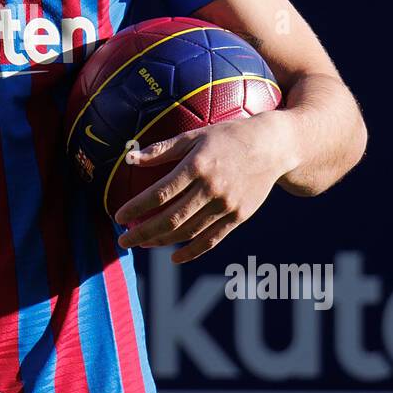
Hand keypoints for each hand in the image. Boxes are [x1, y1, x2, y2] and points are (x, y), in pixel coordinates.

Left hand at [114, 113, 297, 263]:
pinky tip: (173, 256)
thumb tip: (130, 158)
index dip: (136, 208)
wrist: (273, 146)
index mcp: (197, 166)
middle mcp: (211, 188)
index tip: (119, 217)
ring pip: (188, 232)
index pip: (159, 194)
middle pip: (170, 219)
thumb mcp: (194, 136)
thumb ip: (162, 149)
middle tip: (124, 240)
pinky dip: (191, 252)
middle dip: (143, 232)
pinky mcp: (238, 217)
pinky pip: (211, 240)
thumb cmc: (228, 136)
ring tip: (142, 243)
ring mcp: (226, 206)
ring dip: (161, 242)